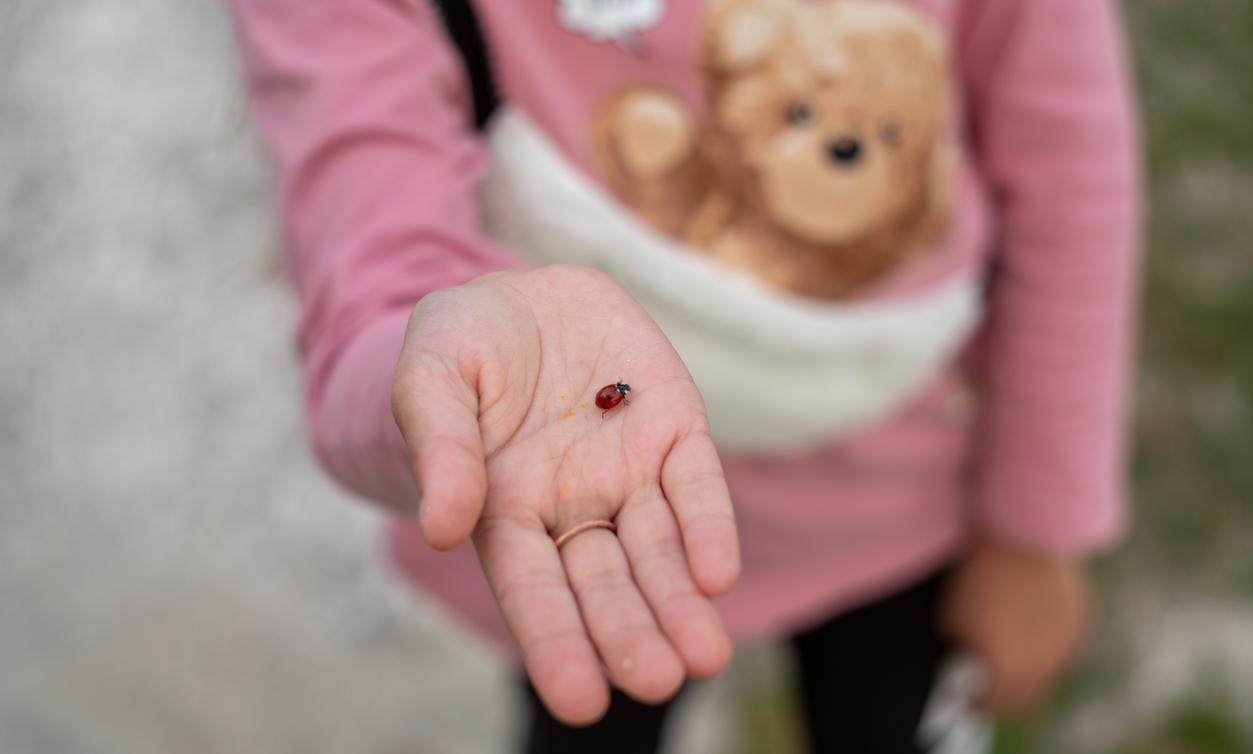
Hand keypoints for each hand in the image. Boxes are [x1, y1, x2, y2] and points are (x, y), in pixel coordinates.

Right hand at [391, 265, 740, 724]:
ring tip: (704, 657)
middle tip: (658, 681)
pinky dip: (708, 526)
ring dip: (680, 602)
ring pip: (658, 549)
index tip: (582, 701)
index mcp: (505, 511)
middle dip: (630, 634)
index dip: (557, 644)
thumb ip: (439, 447)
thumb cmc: (461, 346)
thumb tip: (442, 531)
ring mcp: (628, 471)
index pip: (533, 591)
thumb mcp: (432, 379)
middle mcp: (573, 506)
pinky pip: (696, 483)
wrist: (524, 291)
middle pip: (604, 584)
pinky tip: (717, 574)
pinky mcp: (674, 427)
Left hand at [941, 535, 1090, 714]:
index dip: (976, 704)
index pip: (992, 706)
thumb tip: (966, 664)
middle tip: (988, 688)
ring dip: (1028, 677)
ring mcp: (1065, 647)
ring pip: (1047, 678)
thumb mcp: (950, 620)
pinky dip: (1045, 651)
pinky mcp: (1079, 625)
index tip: (966, 696)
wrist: (1021, 538)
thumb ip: (961, 652)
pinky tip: (1030, 632)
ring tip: (1010, 659)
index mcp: (1006, 671)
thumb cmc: (977, 578)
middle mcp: (1041, 668)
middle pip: (1024, 702)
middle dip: (1003, 700)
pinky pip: (1061, 650)